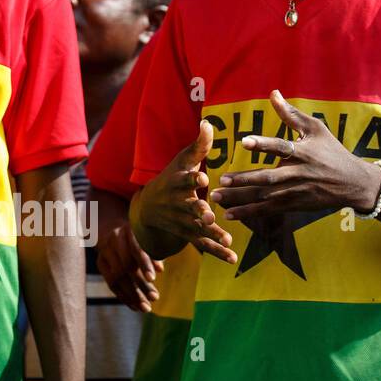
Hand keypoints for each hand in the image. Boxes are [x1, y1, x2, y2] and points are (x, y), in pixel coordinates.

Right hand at [96, 221, 163, 311]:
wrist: (112, 227)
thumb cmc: (138, 236)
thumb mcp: (146, 238)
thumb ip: (154, 251)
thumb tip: (160, 269)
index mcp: (128, 231)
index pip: (135, 249)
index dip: (144, 264)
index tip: (152, 279)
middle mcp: (114, 240)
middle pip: (125, 266)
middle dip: (141, 284)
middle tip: (154, 298)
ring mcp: (105, 251)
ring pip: (117, 277)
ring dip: (132, 295)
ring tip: (146, 307)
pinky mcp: (100, 262)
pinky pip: (111, 283)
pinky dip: (123, 296)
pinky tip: (134, 306)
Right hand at [136, 120, 236, 262]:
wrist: (148, 208)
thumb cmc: (171, 178)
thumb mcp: (181, 161)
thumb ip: (198, 146)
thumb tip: (208, 123)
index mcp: (177, 182)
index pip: (183, 180)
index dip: (191, 179)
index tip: (201, 178)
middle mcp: (178, 202)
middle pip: (188, 206)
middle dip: (198, 210)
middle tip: (208, 214)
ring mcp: (182, 220)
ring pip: (196, 227)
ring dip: (211, 234)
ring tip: (227, 240)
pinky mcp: (188, 234)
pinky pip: (202, 244)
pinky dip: (216, 252)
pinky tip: (232, 258)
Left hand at [212, 90, 380, 219]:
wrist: (355, 184)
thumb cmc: (332, 152)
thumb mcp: (316, 130)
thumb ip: (291, 114)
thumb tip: (273, 93)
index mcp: (303, 152)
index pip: (280, 147)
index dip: (263, 144)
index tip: (243, 142)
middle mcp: (298, 173)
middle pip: (268, 177)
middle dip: (244, 179)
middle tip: (221, 179)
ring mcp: (295, 191)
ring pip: (264, 196)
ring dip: (240, 198)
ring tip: (216, 197)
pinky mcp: (294, 205)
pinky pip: (268, 209)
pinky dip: (249, 212)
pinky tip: (230, 214)